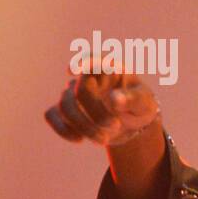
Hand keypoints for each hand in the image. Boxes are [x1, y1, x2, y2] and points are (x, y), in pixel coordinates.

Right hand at [44, 57, 160, 147]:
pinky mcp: (65, 109)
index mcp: (109, 68)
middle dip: (96, 113)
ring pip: (65, 106)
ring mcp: (74, 92)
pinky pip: (52, 115)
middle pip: (79, 91)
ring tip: (105, 140)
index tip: (73, 70)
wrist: (132, 123)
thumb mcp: (145, 103)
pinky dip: (62, 129)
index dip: (82, 62)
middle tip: (115, 126)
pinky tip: (79, 139)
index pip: (94, 59)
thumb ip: (133, 99)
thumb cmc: (139, 106)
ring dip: (84, 126)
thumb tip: (113, 99)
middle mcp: (88, 77)